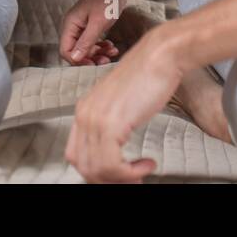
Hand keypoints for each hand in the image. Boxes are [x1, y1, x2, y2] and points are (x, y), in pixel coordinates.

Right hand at [60, 0, 131, 65]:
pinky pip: (92, 40)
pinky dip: (101, 45)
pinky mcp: (91, 23)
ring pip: (85, 46)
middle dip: (90, 57)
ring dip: (98, 52)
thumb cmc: (108, 0)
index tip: (94, 64)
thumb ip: (86, 42)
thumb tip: (73, 59)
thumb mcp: (98, 24)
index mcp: (70, 24)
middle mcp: (73, 24)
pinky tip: (112, 46)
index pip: (66, 50)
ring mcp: (82, 24)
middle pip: (76, 50)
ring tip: (112, 52)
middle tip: (105, 61)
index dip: (78, 61)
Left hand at [65, 29, 184, 182]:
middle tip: (130, 180)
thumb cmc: (148, 74)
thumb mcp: (120, 102)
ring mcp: (95, 119)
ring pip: (96, 169)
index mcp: (84, 109)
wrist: (160, 56)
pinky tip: (146, 164)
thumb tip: (115, 151)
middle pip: (83, 166)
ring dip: (121, 179)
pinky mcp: (111, 124)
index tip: (116, 176)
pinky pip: (111, 165)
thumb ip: (111, 123)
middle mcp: (84, 114)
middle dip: (107, 179)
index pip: (76, 154)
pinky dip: (129, 173)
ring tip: (140, 173)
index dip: (96, 171)